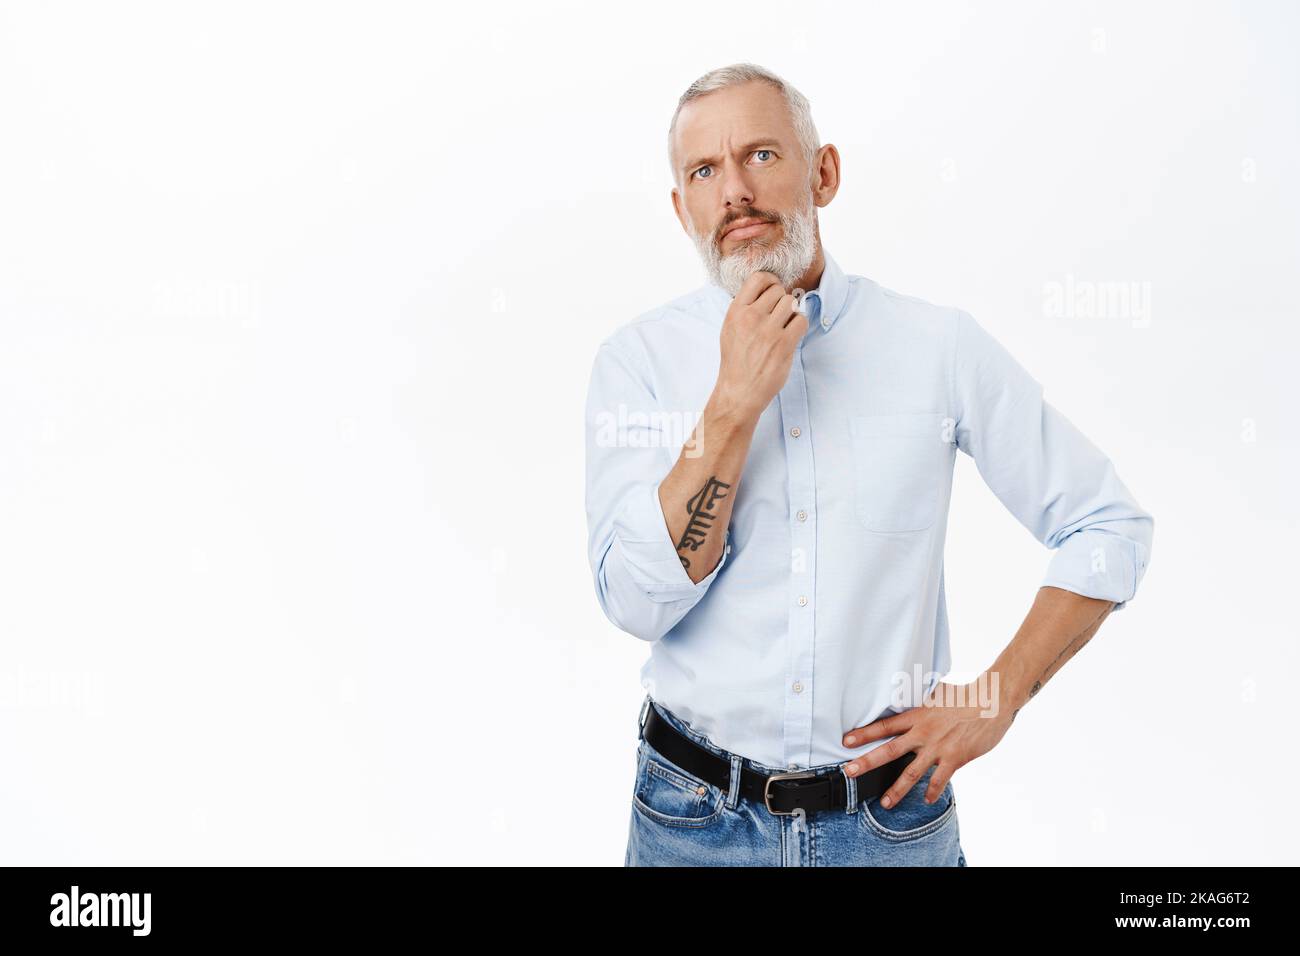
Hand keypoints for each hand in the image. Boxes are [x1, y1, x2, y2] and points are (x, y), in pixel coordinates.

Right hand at [712, 271, 806, 419]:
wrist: (739, 391)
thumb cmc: (736, 361)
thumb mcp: (729, 329)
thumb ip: (744, 308)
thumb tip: (763, 290)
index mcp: (736, 312)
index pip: (758, 278)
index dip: (770, 281)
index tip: (773, 291)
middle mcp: (750, 318)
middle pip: (778, 290)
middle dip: (781, 301)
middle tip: (778, 317)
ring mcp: (768, 331)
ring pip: (791, 303)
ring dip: (791, 313)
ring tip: (784, 327)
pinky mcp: (783, 344)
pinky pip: (801, 320)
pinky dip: (799, 326)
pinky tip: (791, 336)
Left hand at [839, 683, 1012, 807]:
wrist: (992, 701)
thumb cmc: (966, 695)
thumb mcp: (937, 694)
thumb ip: (922, 701)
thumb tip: (911, 694)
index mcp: (917, 716)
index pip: (884, 726)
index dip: (864, 733)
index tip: (846, 741)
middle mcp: (923, 733)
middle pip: (889, 750)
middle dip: (867, 762)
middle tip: (849, 772)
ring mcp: (938, 747)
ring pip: (911, 772)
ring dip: (896, 790)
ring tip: (885, 803)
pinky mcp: (955, 758)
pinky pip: (940, 780)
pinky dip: (932, 791)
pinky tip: (926, 800)